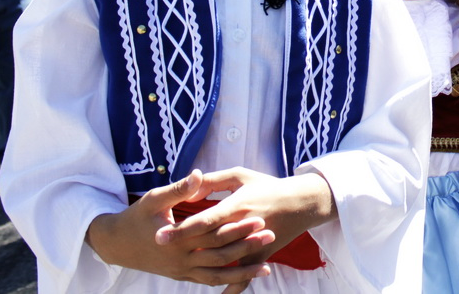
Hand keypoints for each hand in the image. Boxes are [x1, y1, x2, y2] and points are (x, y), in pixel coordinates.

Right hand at [85, 170, 273, 288]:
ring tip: (267, 267)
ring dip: (242, 270)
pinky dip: (228, 281)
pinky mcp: (181, 276)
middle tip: (270, 235)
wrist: (115, 245)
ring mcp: (181, 271)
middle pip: (220, 254)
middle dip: (246, 246)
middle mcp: (180, 259)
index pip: (212, 232)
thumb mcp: (153, 199)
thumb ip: (178, 189)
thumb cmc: (135, 217)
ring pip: (217, 274)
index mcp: (176, 238)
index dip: (236, 226)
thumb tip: (198, 174)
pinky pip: (208, 281)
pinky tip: (245, 276)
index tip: (259, 218)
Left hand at [157, 168, 336, 291]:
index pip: (205, 220)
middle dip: (182, 245)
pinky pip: (244, 277)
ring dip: (200, 267)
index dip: (182, 228)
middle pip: (208, 241)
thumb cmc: (267, 186)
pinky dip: (232, 288)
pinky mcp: (260, 257)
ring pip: (223, 261)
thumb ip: (214, 182)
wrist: (301, 202)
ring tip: (178, 270)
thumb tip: (191, 188)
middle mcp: (243, 227)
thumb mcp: (241, 176)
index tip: (160, 234)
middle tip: (157, 248)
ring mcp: (252, 246)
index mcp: (238, 206)